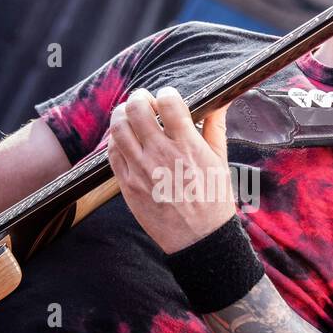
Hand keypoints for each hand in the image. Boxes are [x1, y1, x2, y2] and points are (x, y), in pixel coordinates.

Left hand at [107, 86, 235, 253]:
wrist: (198, 239)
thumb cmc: (213, 201)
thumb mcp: (220, 161)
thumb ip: (215, 127)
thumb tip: (221, 102)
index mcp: (187, 147)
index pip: (168, 103)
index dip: (166, 93)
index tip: (168, 97)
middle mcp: (161, 155)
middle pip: (136, 109)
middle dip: (139, 98)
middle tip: (145, 101)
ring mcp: (141, 170)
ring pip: (118, 128)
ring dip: (122, 114)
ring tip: (131, 116)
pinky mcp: (128, 185)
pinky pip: (112, 153)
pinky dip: (116, 140)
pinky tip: (126, 140)